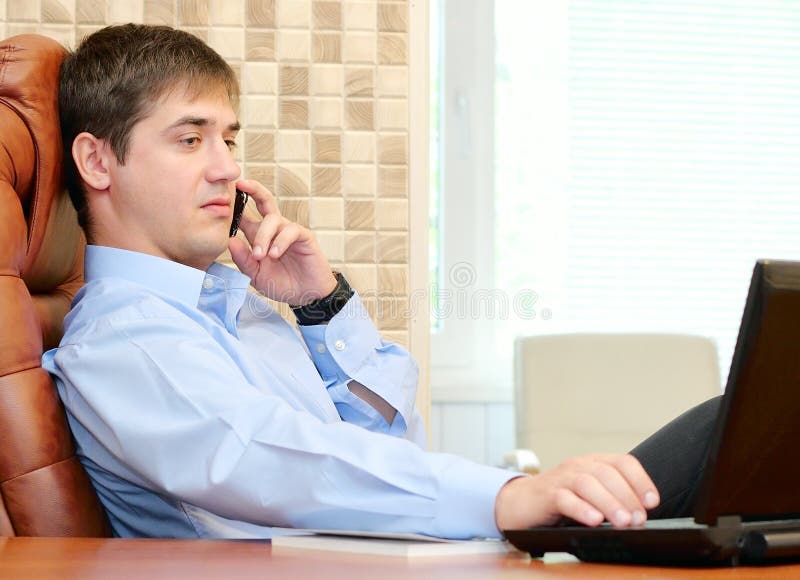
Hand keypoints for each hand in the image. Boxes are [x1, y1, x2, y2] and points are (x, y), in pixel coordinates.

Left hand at [228, 179, 336, 303]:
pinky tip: (274, 255)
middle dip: (253, 189)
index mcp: (259, 235)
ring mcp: (289, 231)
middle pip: (264, 200)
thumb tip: (230, 240)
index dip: (234, 205)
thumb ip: (243, 259)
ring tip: (259, 256)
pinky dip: (280, 242)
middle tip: (240, 185)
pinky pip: (290, 231)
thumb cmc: (281, 284)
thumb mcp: (256, 275)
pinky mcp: (304, 236)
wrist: (305, 295)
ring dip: (263, 236)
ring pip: (273, 219)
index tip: (221, 196)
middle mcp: (274, 229)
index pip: (245, 215)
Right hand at [495, 453, 659, 530]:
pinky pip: (564, 498)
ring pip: (587, 483)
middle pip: (607, 473)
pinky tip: (594, 520)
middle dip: (627, 496)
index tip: (652, 502)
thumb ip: (611, 498)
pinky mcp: (546, 494)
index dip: (640, 481)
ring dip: (609, 502)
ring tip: (623, 522)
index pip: (623, 463)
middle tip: (638, 519)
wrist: (520, 503)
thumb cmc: (559, 501)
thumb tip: (640, 516)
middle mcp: (578, 466)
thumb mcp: (589, 495)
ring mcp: (561, 478)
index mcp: (593, 463)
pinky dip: (581, 509)